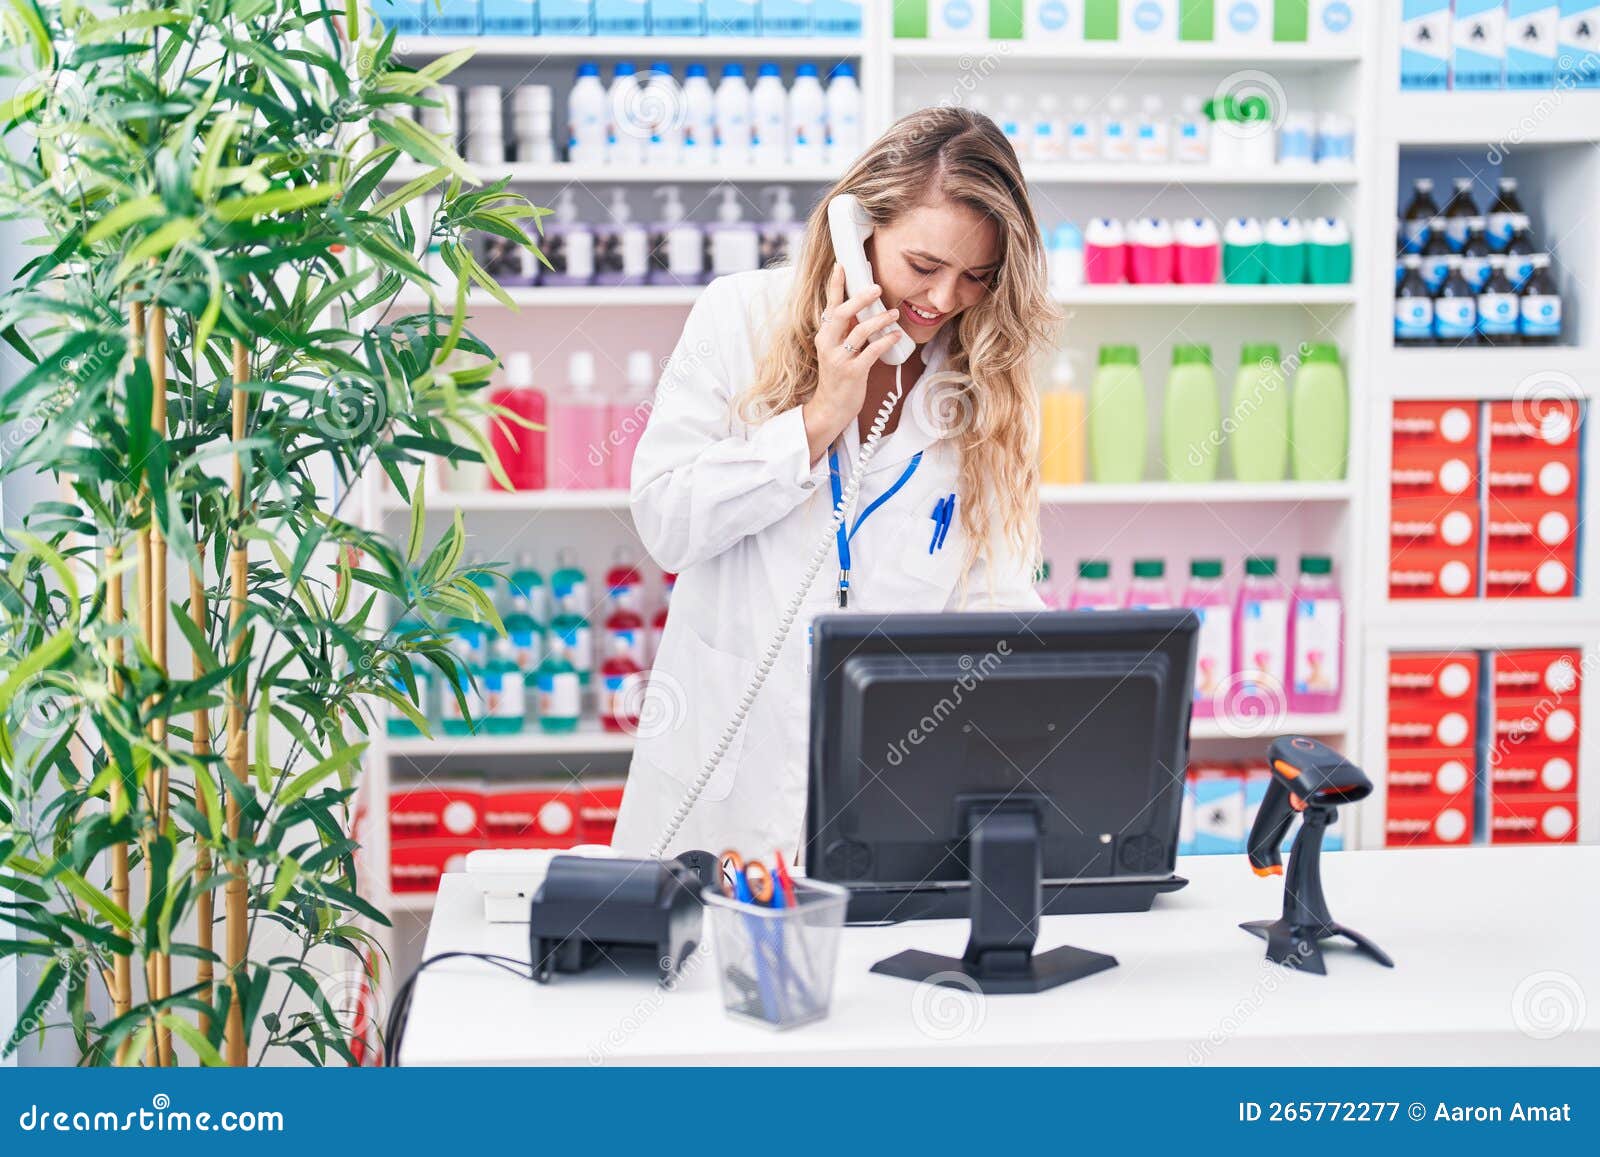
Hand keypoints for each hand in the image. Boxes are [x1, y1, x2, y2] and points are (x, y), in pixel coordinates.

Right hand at [802, 262, 904, 464]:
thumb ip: (846, 331)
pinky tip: (896, 335)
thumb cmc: (838, 377)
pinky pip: (871, 352)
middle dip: (860, 299)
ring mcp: (839, 359)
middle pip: (842, 314)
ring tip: (894, 313)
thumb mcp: (837, 350)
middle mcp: (828, 345)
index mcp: (824, 336)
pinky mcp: (852, 373)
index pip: (829, 306)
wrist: (831, 408)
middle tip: (877, 288)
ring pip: (859, 331)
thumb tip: (864, 310)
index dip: (835, 286)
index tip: (841, 266)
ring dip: (879, 320)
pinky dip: (885, 341)